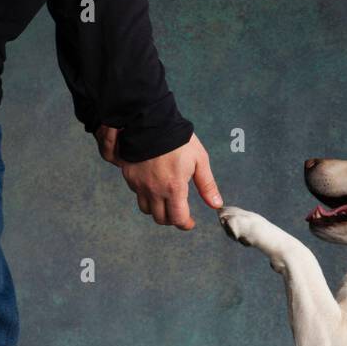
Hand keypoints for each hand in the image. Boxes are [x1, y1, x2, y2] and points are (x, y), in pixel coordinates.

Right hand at [97, 128, 221, 229]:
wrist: (151, 122)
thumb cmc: (178, 140)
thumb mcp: (199, 160)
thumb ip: (207, 185)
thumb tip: (216, 205)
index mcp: (174, 188)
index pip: (178, 219)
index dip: (185, 224)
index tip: (190, 222)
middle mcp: (155, 190)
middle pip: (161, 218)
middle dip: (172, 218)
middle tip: (179, 211)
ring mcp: (140, 185)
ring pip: (147, 209)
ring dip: (157, 209)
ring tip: (166, 200)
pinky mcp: (130, 177)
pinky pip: (137, 194)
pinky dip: (146, 195)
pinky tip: (154, 185)